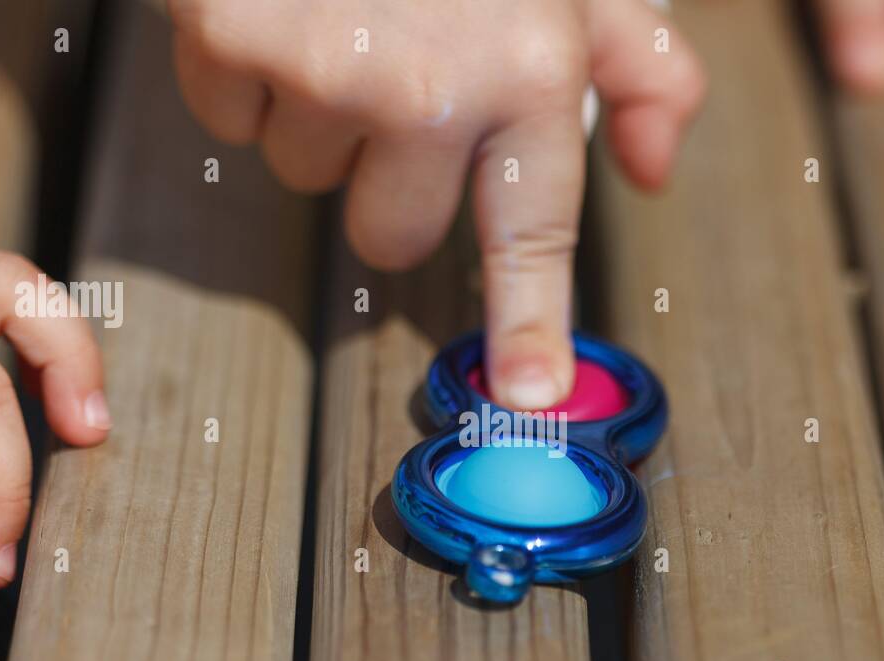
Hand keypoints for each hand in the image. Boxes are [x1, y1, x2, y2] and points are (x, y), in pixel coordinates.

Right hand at [168, 0, 705, 408]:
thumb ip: (635, 62)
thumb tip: (652, 164)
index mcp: (532, 70)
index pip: (533, 232)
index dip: (529, 325)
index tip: (525, 399)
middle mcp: (434, 86)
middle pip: (388, 236)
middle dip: (384, 177)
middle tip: (392, 75)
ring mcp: (328, 70)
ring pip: (307, 176)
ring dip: (316, 114)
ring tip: (337, 16)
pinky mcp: (232, 39)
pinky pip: (230, 119)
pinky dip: (245, 71)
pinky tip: (279, 4)